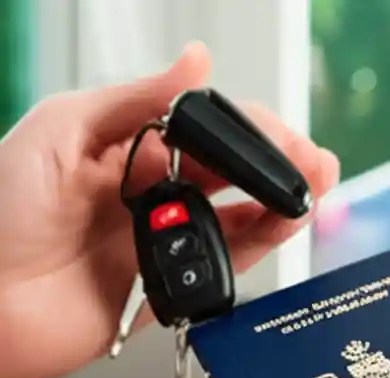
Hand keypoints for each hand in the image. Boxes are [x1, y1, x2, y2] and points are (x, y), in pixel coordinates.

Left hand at [0, 42, 339, 377]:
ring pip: (243, 215)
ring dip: (283, 202)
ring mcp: (164, 240)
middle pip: (235, 170)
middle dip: (281, 162)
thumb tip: (196, 61)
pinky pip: (230, 264)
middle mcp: (151, 191)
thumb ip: (134, 101)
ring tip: (313, 193)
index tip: (280, 135)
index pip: (207, 128)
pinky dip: (263, 244)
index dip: (250, 129)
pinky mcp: (173, 288)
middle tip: (314, 166)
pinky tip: (284, 226)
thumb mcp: (59, 133)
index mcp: (125, 147)